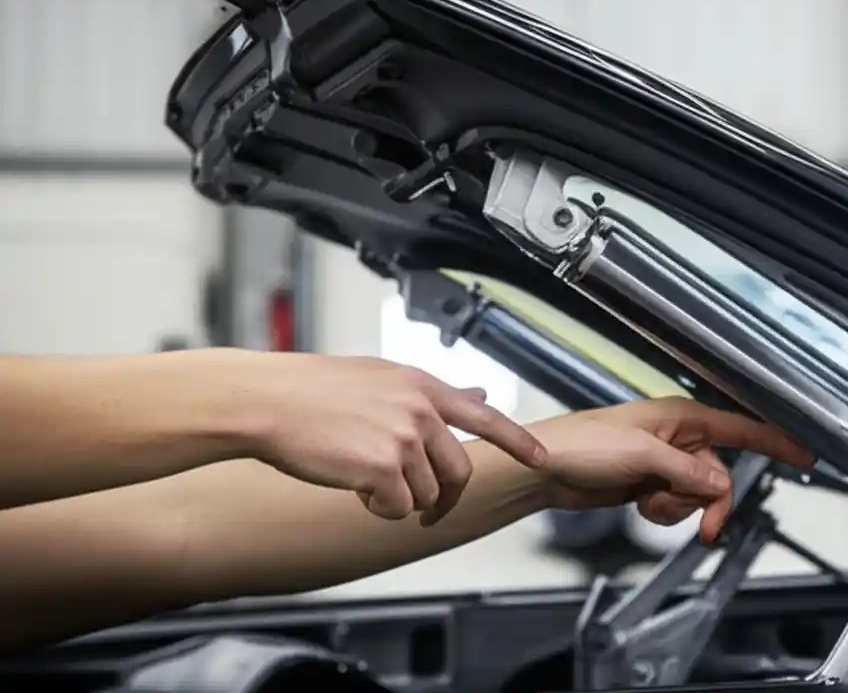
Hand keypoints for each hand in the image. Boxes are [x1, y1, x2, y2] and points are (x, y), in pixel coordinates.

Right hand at [209, 350, 544, 522]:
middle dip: (444, 495)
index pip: (487, 415)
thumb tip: (479, 392)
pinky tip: (355, 489)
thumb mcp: (382, 378)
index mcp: (422, 386)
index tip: (542, 458)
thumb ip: (431, 393)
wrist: (267, 401)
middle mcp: (420, 409)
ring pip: (427, 493)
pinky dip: (379, 509)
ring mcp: (403, 437)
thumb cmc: (313, 391)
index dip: (518, 441)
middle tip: (424, 508)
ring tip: (366, 480)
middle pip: (460, 470)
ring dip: (400, 499)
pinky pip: (398, 508)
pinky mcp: (382, 467)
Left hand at [526, 397, 810, 542]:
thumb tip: (722, 485)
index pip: (742, 428)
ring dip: (679, 508)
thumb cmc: (584, 445)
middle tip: (705, 526)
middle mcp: (678, 438)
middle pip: (720, 477)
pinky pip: (676, 505)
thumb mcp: (641, 456)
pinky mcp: (650, 482)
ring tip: (647, 500)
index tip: (805, 454)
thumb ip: (687, 472)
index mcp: (682, 418)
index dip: (776, 441)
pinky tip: (640, 504)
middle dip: (708, 503)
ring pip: (698, 495)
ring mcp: (664, 462)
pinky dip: (663, 513)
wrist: (547, 469)